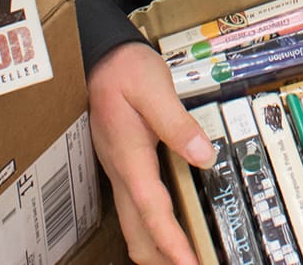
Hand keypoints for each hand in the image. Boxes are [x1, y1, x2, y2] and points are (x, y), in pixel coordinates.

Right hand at [88, 41, 214, 264]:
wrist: (98, 58)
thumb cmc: (124, 69)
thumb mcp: (153, 87)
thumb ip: (177, 123)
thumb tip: (204, 156)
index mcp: (129, 155)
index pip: (151, 210)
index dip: (171, 243)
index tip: (190, 263)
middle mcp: (122, 171)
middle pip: (138, 232)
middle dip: (163, 258)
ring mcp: (121, 171)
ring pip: (135, 225)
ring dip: (158, 248)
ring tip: (187, 256)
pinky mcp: (125, 167)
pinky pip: (137, 209)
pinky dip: (155, 229)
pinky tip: (173, 229)